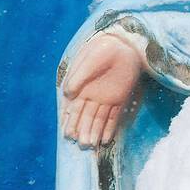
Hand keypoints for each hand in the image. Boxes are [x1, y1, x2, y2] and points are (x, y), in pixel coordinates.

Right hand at [61, 32, 143, 147]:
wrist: (122, 44)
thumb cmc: (101, 50)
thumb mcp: (87, 62)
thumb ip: (78, 78)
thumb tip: (67, 94)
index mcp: (80, 88)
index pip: (73, 109)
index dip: (70, 122)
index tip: (67, 135)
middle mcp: (91, 96)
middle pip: (85, 117)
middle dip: (82, 131)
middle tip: (81, 145)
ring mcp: (106, 98)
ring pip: (98, 119)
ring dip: (94, 132)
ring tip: (91, 146)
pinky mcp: (120, 98)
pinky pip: (114, 116)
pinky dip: (110, 128)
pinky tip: (106, 140)